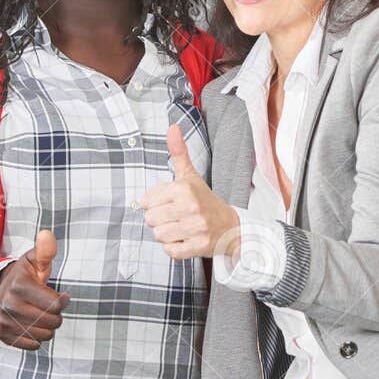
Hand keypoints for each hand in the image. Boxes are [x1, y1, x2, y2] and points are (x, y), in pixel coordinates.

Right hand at [0, 230, 69, 349]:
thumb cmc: (24, 276)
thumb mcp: (34, 261)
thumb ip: (44, 251)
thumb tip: (47, 235)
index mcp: (20, 286)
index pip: (56, 304)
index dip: (63, 301)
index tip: (61, 296)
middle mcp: (10, 305)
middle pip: (52, 322)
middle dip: (56, 315)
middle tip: (50, 307)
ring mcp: (5, 321)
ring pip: (44, 335)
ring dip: (48, 327)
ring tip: (42, 316)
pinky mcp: (3, 335)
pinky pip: (32, 345)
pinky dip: (37, 338)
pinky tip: (33, 326)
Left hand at [139, 125, 238, 259]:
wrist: (231, 226)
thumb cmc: (205, 200)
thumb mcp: (190, 176)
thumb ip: (179, 152)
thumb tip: (172, 127)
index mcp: (184, 188)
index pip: (147, 202)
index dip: (154, 204)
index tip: (170, 204)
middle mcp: (191, 207)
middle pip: (150, 220)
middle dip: (160, 220)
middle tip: (175, 217)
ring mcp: (196, 228)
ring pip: (159, 236)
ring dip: (167, 235)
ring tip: (180, 228)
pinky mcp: (199, 246)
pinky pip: (171, 251)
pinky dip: (175, 248)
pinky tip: (185, 240)